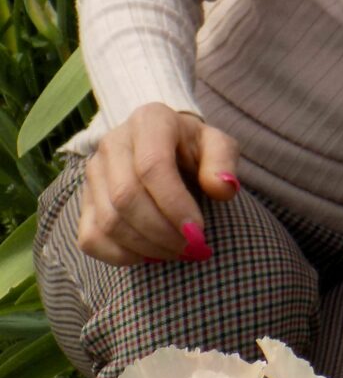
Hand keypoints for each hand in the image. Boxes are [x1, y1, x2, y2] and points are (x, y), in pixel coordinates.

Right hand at [77, 103, 240, 265]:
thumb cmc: (195, 148)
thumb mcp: (218, 145)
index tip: (198, 232)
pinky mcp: (83, 201)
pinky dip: (121, 256)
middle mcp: (113, 143)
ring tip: (179, 252)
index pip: (152, 167)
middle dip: (161, 232)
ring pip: (108, 221)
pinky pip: (91, 238)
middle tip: (192, 248)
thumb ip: (223, 162)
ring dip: (146, 246)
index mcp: (149, 121)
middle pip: (126, 197)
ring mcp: (93, 172)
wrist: (167, 147)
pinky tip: (151, 254)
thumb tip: (224, 189)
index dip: (174, 205)